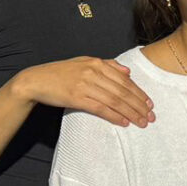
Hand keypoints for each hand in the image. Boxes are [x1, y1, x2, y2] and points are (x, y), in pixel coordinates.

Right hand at [11, 58, 152, 127]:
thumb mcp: (84, 62)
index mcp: (97, 63)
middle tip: (150, 117)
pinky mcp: (76, 97)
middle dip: (139, 105)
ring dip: (130, 113)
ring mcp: (84, 85)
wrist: (36, 80)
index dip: (139, 93)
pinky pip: (100, 108)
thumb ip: (107, 65)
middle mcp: (93, 72)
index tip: (150, 104)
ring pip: (114, 100)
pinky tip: (123, 123)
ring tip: (141, 122)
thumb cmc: (61, 73)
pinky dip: (114, 116)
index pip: (124, 80)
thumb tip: (127, 72)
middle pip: (122, 91)